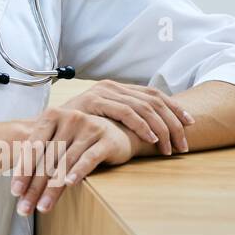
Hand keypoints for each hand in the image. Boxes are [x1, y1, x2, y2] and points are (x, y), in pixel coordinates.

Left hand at [10, 108, 136, 215]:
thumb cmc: (79, 137)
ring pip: (65, 162)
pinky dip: (78, 172)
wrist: (118, 130)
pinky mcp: (107, 141)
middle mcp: (69, 119)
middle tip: (25, 207)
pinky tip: (68, 185)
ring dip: (52, 188)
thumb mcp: (58, 138)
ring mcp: (89, 128)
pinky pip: (89, 158)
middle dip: (34, 186)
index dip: (23, 170)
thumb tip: (16, 180)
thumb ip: (39, 151)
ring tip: (42, 207)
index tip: (15, 192)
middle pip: (47, 158)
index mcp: (52, 116)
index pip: (33, 146)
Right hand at [61, 79, 193, 155]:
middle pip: (154, 100)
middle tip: (183, 146)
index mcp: (118, 88)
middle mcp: (112, 85)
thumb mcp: (104, 122)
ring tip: (168, 148)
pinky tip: (151, 139)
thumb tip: (157, 130)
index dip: (175, 108)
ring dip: (161, 129)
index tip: (191, 125)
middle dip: (174, 123)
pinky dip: (142, 126)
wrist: (44, 129)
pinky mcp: (93, 101)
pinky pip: (126, 112)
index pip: (154, 94)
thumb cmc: (75, 131)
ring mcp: (102, 91)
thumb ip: (124, 120)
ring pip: (144, 107)